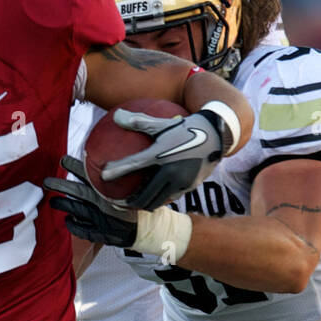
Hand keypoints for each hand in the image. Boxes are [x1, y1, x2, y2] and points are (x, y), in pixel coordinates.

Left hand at [47, 156, 138, 246]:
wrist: (147, 229)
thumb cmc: (133, 206)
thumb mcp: (126, 188)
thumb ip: (111, 179)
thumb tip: (94, 161)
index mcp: (111, 190)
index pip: (91, 174)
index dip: (76, 166)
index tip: (63, 160)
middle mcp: (105, 204)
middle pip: (79, 192)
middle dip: (61, 185)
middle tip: (47, 181)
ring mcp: (102, 220)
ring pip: (77, 210)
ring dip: (63, 204)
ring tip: (53, 201)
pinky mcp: (101, 234)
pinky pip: (82, 230)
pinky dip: (72, 225)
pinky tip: (67, 220)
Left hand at [100, 108, 231, 209]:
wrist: (218, 134)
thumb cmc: (186, 126)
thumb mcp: (162, 123)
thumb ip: (138, 121)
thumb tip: (116, 115)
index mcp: (160, 154)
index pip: (132, 165)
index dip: (115, 172)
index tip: (102, 177)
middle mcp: (169, 171)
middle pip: (144, 196)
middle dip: (128, 204)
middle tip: (115, 203)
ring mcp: (180, 182)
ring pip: (157, 201)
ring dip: (143, 205)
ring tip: (132, 204)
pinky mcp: (189, 187)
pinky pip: (169, 198)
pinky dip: (158, 199)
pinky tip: (152, 198)